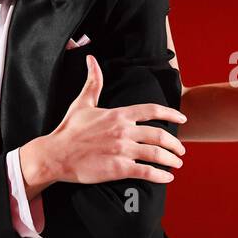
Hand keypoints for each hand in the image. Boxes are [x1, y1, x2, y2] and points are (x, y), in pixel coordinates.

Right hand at [25, 54, 186, 187]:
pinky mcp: (118, 168)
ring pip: (156, 154)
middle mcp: (123, 131)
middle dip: (175, 143)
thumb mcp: (82, 103)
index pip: (151, 110)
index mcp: (118, 115)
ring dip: (171, 160)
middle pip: (159, 135)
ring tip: (177, 163)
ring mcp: (122, 150)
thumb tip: (92, 59)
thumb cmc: (69, 130)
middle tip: (181, 150)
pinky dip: (160, 175)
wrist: (55, 155)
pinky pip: (146, 172)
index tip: (183, 119)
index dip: (170, 114)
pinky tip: (168, 178)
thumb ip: (93, 82)